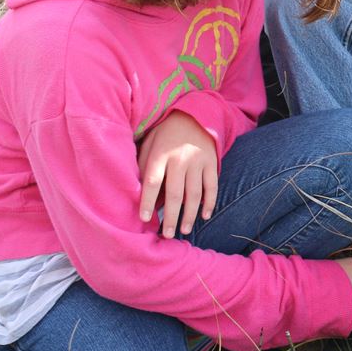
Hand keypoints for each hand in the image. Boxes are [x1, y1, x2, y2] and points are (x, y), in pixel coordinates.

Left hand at [137, 110, 217, 238]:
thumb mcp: (148, 144)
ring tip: (184, 231)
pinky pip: (212, 186)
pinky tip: (204, 215)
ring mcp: (198, 162)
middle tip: (167, 235)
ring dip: (190, 215)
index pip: (152, 181)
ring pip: (194, 194)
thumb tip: (139, 195)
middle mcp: (180, 159)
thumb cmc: (164, 134)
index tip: (144, 218)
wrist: (193, 116)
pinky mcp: (212, 163)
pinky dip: (209, 202)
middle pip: (175, 193)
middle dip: (171, 216)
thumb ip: (143, 167)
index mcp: (160, 154)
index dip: (147, 201)